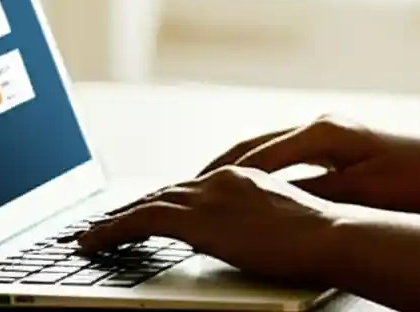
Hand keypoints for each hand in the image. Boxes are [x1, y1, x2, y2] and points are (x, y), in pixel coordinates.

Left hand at [74, 167, 342, 282]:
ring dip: (114, 219)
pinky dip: (111, 229)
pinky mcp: (197, 218)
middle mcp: (220, 179)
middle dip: (131, 208)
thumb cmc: (320, 239)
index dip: (160, 201)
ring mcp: (208, 195)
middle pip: (164, 193)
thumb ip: (255, 223)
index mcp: (242, 178)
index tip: (141, 211)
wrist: (330, 235)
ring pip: (147, 204)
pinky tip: (93, 242)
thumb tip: (240, 237)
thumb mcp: (283, 224)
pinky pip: (141, 220)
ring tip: (89, 236)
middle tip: (103, 223)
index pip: (189, 188)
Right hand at [200, 115, 419, 212]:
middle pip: (255, 146)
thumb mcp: (359, 195)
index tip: (192, 195)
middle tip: (182, 190)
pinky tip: (249, 185)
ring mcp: (329, 131)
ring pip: (268, 148)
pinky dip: (261, 169)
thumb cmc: (414, 180)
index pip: (259, 157)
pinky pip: (286, 154)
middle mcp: (321, 125)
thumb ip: (312, 197)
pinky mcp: (338, 142)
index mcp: (323, 134)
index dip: (223, 178)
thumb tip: (266, 203)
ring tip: (203, 188)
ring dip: (237, 167)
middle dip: (218, 168)